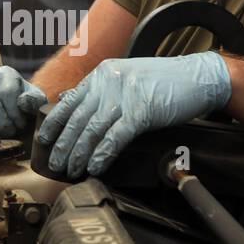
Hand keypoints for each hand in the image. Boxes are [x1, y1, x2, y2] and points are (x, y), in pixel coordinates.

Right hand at [0, 66, 47, 142]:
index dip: (14, 112)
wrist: (10, 109)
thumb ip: (34, 101)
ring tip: (0, 135)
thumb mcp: (36, 101)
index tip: (21, 124)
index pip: (6, 91)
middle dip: (2, 122)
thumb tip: (22, 102)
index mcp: (5, 73)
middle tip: (11, 132)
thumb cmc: (24, 106)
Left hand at [38, 52, 231, 177]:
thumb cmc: (166, 82)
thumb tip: (74, 106)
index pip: (69, 100)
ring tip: (71, 170)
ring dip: (78, 154)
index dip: (54, 123)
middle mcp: (109, 81)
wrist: (199, 77)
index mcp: (103, 73)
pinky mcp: (141, 111)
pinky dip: (101, 155)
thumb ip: (102, 91)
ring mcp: (124, 96)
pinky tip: (94, 167)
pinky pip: (114, 137)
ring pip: (91, 130)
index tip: (44, 141)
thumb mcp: (128, 78)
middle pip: (77, 118)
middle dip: (63, 145)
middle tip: (54, 164)